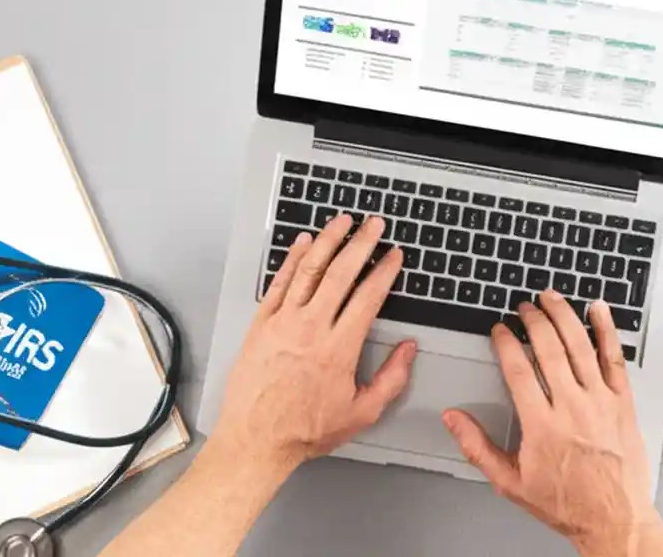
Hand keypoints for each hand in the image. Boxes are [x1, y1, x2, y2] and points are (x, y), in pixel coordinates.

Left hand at [209, 215, 416, 489]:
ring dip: (328, 241)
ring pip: (309, 270)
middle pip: (341, 273)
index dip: (385, 271)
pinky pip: (279, 283)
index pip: (368, 297)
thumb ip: (391, 379)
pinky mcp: (261, 324)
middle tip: (374, 225)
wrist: (255, 440)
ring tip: (341, 221)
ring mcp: (283, 323)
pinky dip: (293, 259)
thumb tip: (407, 350)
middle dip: (361, 243)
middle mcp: (311, 328)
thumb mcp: (361, 413)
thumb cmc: (304, 430)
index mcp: (339, 348)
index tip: (394, 255)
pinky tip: (303, 244)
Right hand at [442, 292, 662, 556]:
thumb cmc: (566, 503)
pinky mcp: (623, 402)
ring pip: (580, 346)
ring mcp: (601, 402)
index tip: (500, 330)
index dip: (507, 344)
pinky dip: (606, 330)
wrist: (614, 518)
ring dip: (564, 316)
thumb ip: (477, 447)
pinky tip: (599, 310)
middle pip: (549, 349)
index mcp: (542, 426)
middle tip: (524, 307)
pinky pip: (615, 358)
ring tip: (551, 298)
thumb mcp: (510, 482)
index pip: (519, 370)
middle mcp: (572, 408)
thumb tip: (453, 419)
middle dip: (534, 321)